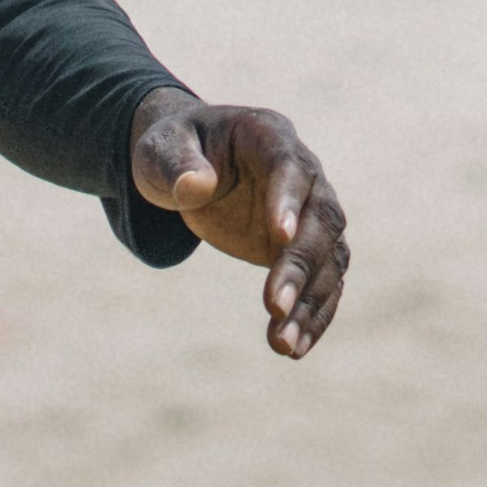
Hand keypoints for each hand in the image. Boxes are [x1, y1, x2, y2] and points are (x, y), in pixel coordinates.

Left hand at [129, 89, 347, 356]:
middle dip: (298, 266)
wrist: (188, 163)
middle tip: (272, 308)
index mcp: (269, 137)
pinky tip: (294, 349)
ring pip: (327, 258)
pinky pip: (323, 283)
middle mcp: (304, 174)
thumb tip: (194, 187)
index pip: (288, 168)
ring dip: (309, 302)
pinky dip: (313, 316)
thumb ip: (174, 164)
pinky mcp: (305, 248)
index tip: (278, 237)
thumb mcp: (159, 149)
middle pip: (318, 221)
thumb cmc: (172, 150)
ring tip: (283, 345)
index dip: (288, 201)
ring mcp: (310, 213)